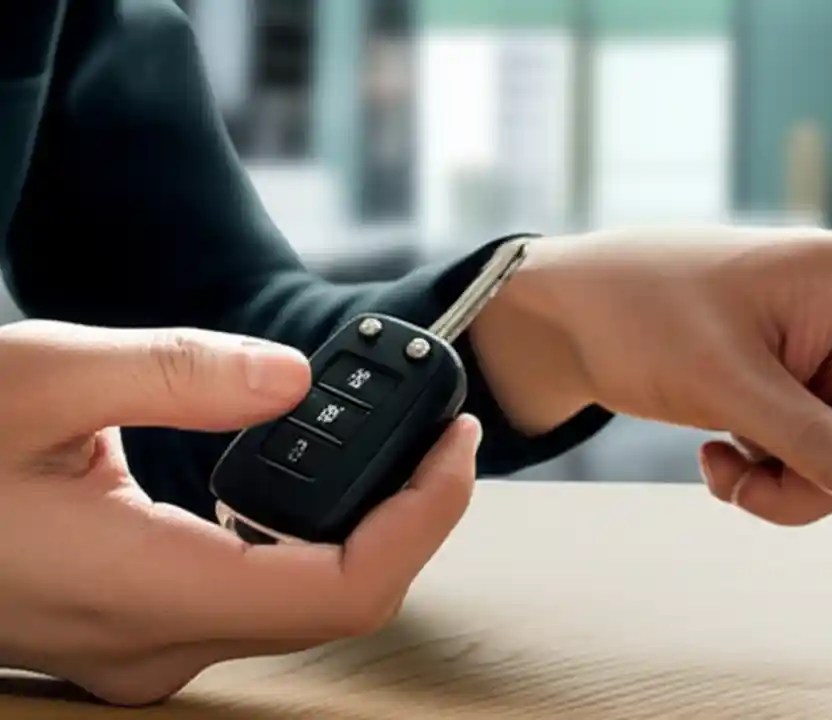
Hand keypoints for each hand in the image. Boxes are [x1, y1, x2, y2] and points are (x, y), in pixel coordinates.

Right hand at [0, 320, 477, 705]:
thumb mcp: (40, 375)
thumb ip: (180, 372)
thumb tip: (291, 377)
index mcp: (142, 588)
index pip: (344, 589)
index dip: (423, 520)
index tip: (457, 446)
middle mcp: (153, 642)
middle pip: (335, 601)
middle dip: (406, 518)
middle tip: (438, 436)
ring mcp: (138, 650)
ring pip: (297, 607)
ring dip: (360, 532)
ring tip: (397, 452)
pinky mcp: (127, 632)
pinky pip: (250, 601)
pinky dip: (303, 546)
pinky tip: (313, 488)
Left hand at [471, 226, 831, 524]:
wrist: (583, 315)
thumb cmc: (647, 307)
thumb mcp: (726, 376)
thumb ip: (812, 439)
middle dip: (822, 474)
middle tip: (745, 454)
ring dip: (786, 483)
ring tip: (722, 449)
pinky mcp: (806, 400)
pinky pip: (817, 474)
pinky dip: (768, 481)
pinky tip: (717, 454)